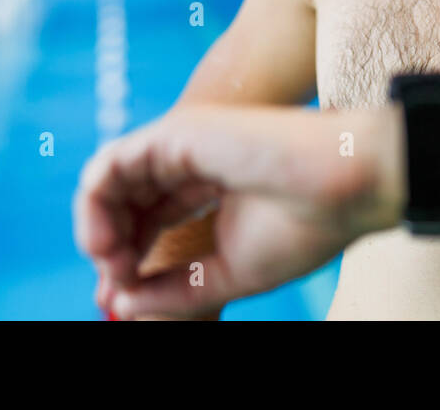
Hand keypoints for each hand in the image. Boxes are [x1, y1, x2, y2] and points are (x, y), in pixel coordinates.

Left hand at [74, 104, 403, 318]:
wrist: (344, 186)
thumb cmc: (305, 225)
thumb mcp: (225, 272)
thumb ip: (174, 286)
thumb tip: (122, 304)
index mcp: (210, 184)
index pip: (149, 219)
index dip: (132, 257)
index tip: (131, 294)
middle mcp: (189, 159)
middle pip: (125, 201)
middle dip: (110, 245)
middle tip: (117, 284)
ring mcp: (179, 144)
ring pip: (109, 181)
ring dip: (97, 228)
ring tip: (112, 265)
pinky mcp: (173, 135)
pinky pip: (108, 167)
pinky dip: (94, 206)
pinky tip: (108, 244)